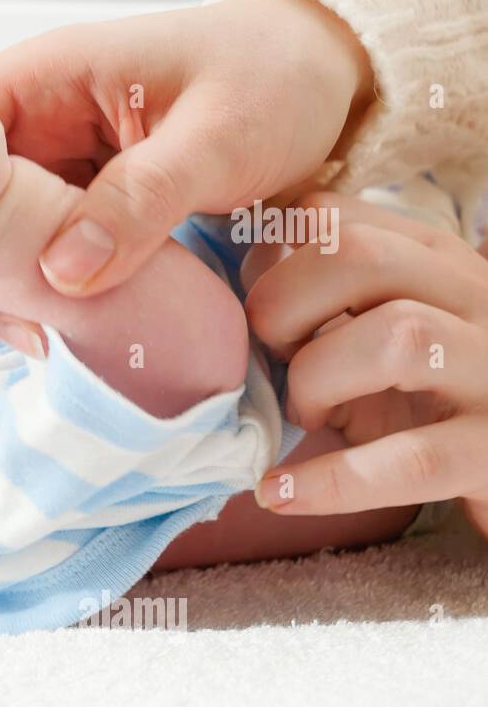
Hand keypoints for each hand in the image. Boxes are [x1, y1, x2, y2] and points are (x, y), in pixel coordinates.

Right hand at [0, 0, 373, 330]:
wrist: (326, 82)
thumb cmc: (274, 79)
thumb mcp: (217, 136)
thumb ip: (141, 199)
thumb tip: (61, 272)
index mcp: (48, 77)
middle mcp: (36, 120)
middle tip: (6, 326)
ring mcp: (55, 165)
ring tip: (39, 338)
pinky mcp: (80, 202)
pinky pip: (32, 248)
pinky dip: (34, 289)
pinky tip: (57, 327)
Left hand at [243, 192, 487, 536]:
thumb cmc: (423, 391)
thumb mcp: (368, 326)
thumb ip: (312, 293)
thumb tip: (242, 266)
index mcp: (431, 256)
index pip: (327, 214)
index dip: (266, 260)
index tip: (257, 310)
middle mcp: (473, 295)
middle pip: (359, 255)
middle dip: (283, 306)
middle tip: (273, 359)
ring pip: (399, 338)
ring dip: (318, 378)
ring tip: (302, 415)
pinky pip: (413, 462)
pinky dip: (333, 481)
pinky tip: (278, 492)